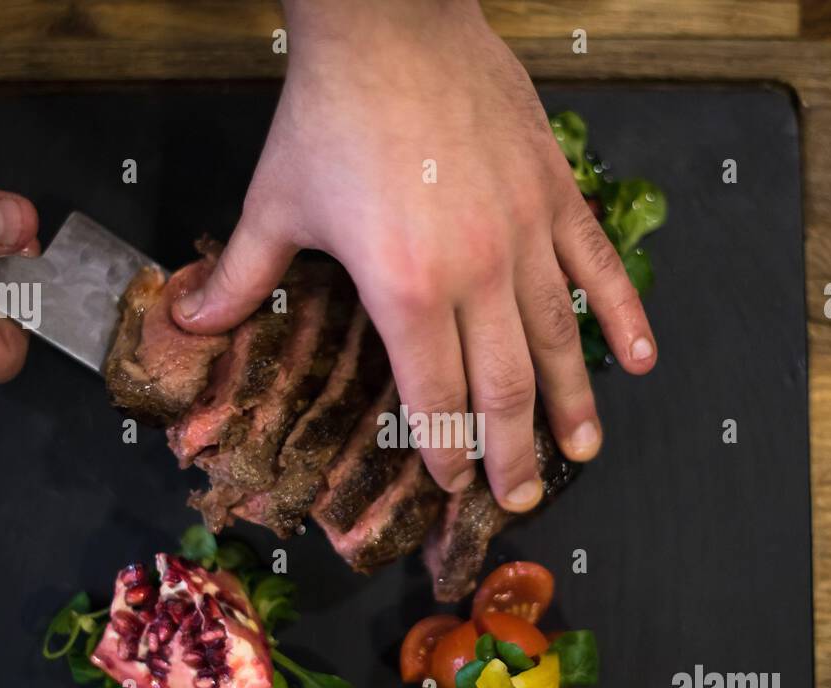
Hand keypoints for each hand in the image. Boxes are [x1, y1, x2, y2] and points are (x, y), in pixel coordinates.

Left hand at [173, 0, 656, 511]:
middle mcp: (476, 274)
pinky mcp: (554, 193)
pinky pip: (598, 266)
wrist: (391, 23)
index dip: (446, 450)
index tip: (452, 485)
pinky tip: (643, 358)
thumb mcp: (275, 201)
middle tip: (522, 497)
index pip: (435, 396)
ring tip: (583, 452)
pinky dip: (623, 313)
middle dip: (511, 452)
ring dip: (573, 405)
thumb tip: (188, 324)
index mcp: (404, 288)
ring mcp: (525, 234)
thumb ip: (238, 276)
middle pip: (504, 388)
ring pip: (559, 339)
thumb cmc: (331, 113)